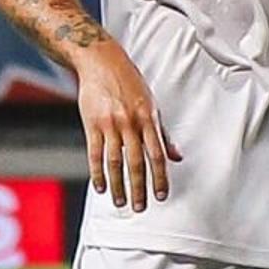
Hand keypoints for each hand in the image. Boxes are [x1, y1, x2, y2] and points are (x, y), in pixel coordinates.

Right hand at [71, 39, 177, 213]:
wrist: (101, 61)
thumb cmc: (129, 82)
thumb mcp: (151, 104)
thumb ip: (162, 132)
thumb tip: (176, 156)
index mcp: (148, 118)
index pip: (157, 154)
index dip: (159, 177)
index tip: (161, 195)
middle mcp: (130, 122)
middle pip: (136, 162)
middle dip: (139, 187)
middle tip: (141, 207)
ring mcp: (110, 124)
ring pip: (115, 161)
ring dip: (118, 185)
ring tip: (121, 202)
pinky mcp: (92, 124)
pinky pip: (95, 154)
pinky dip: (97, 173)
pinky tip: (100, 187)